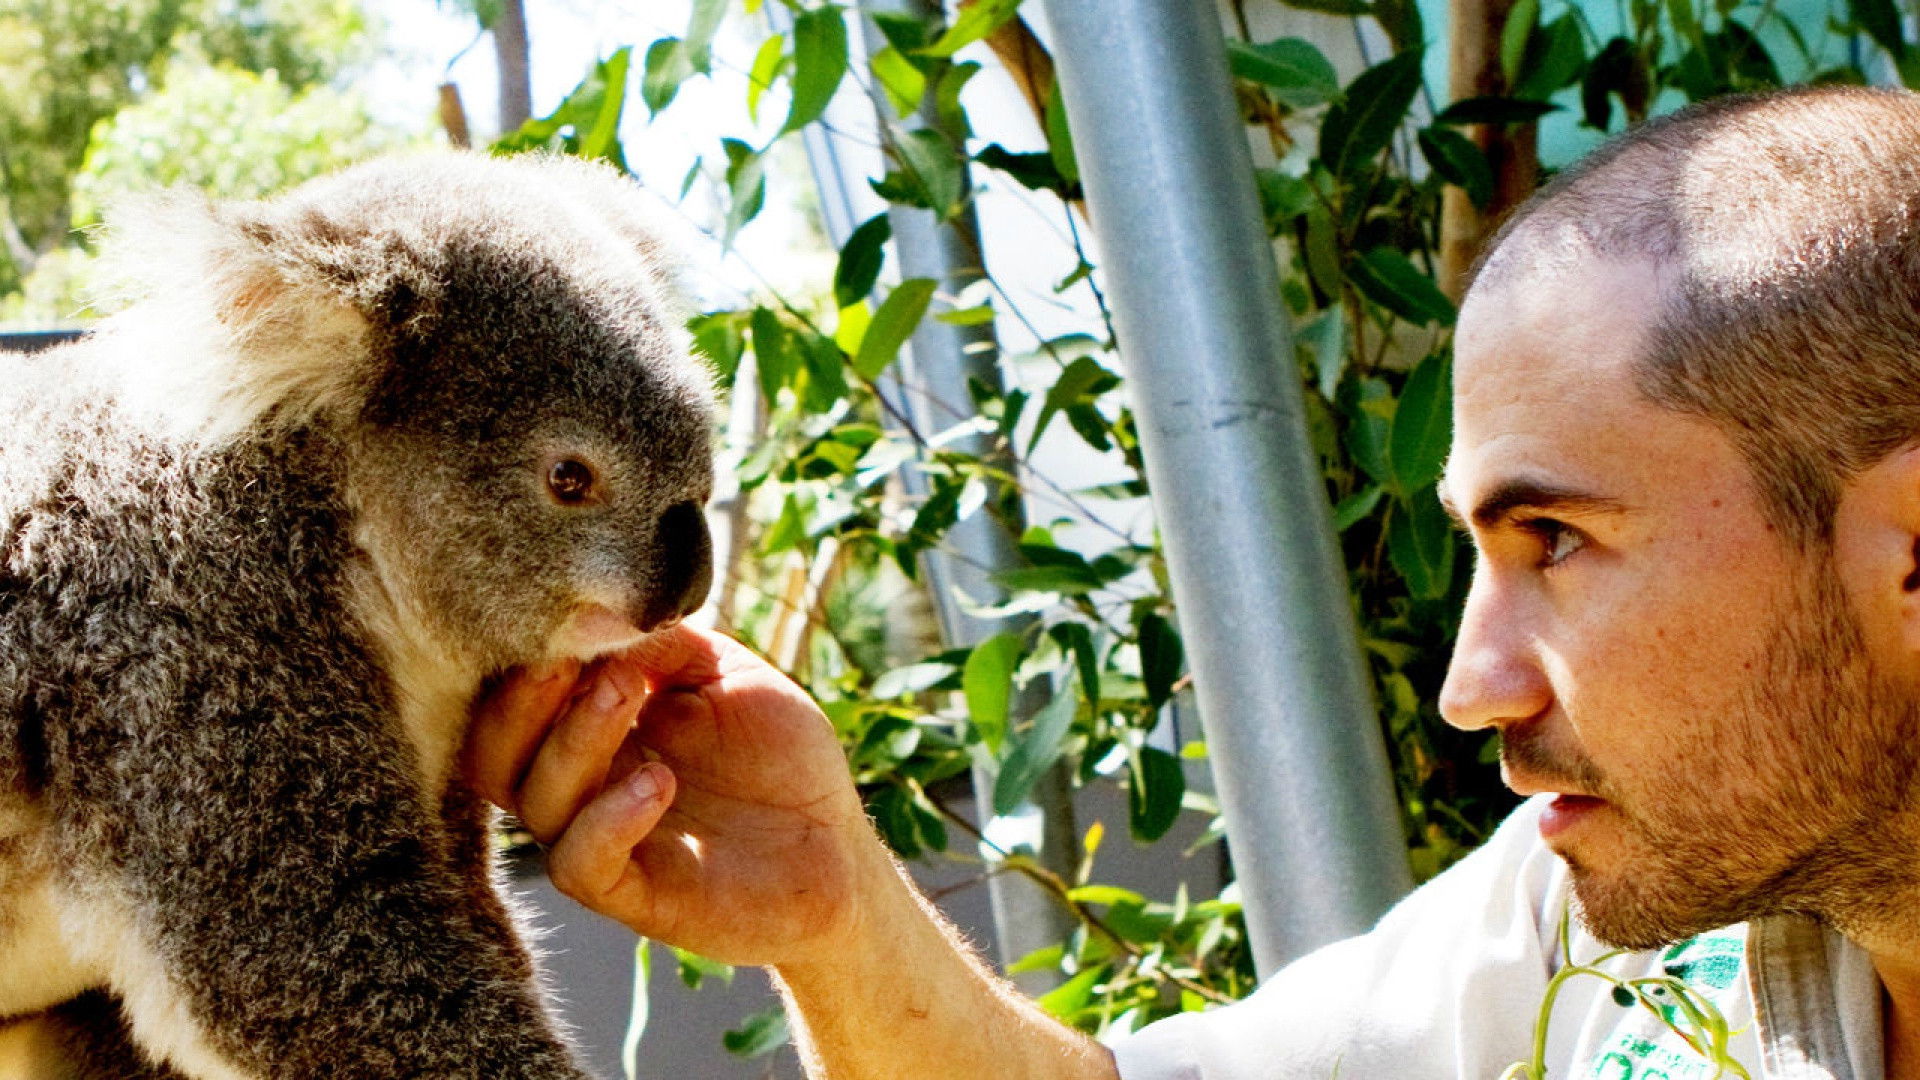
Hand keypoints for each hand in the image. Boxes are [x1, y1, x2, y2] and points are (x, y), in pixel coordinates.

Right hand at [464, 625, 884, 968]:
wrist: (840, 843)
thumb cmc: (782, 756)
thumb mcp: (726, 674)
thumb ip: (665, 644)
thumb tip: (608, 609)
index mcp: (592, 733)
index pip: (514, 703)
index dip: (526, 663)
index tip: (567, 616)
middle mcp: (583, 789)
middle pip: (495, 756)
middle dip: (524, 702)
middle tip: (578, 660)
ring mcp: (604, 842)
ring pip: (536, 804)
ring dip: (574, 741)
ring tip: (628, 696)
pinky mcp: (634, 895)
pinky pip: (580, 864)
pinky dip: (608, 819)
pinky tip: (660, 782)